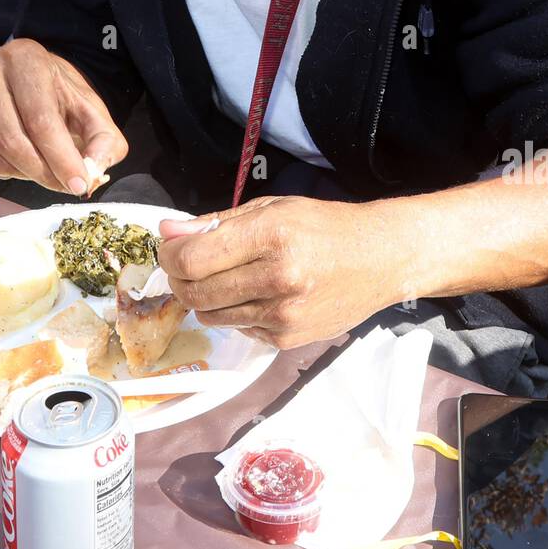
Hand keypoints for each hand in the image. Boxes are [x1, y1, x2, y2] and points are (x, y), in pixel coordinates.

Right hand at [0, 39, 128, 195]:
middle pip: (11, 139)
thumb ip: (103, 141)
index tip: (79, 184)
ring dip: (24, 173)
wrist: (28, 82)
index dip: (61, 157)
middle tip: (63, 185)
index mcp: (26, 57)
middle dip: (42, 172)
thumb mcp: (91, 110)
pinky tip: (19, 159)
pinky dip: (2, 170)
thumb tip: (94, 172)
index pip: (40, 118)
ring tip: (44, 168)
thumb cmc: (59, 96)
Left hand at [158, 195, 395, 348]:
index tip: (171, 248)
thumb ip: (215, 223)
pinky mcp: (287, 338)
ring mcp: (283, 313)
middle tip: (187, 265)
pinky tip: (256, 294)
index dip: (170, 255)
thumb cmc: (324, 226)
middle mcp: (278, 277)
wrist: (381, 258)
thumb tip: (167, 232)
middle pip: (195, 291)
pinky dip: (235, 312)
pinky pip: (238, 329)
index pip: (193, 258)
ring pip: (211, 315)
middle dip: (180, 278)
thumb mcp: (272, 209)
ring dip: (204, 297)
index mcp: (272, 234)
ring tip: (223, 277)